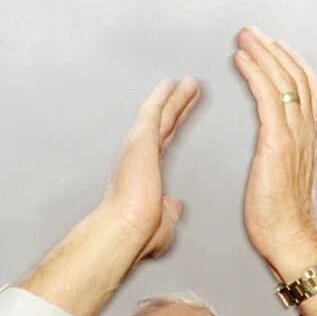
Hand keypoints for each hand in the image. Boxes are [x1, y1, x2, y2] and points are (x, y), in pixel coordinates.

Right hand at [96, 77, 200, 262]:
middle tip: (190, 89)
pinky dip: (161, 97)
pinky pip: (152, 112)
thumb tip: (174, 206)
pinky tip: (171, 83)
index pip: (165, 141)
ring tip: (190, 81)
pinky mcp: (139, 141)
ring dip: (175, 97)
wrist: (126, 231)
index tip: (185, 113)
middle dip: (178, 105)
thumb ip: (170, 212)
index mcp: (145, 172)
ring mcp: (138, 147)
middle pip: (164, 123)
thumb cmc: (139, 234)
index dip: (176, 125)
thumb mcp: (164, 224)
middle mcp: (139, 156)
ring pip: (160, 114)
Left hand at [233, 26, 316, 281]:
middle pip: (296, 75)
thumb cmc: (285, 215)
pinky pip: (267, 97)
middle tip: (254, 32)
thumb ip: (302, 148)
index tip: (275, 46)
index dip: (292, 62)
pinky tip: (241, 61)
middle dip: (273, 49)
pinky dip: (255, 73)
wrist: (290, 238)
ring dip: (262, 53)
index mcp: (309, 137)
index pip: (307, 87)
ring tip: (245, 38)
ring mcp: (294, 135)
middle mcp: (307, 131)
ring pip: (283, 80)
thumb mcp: (297, 173)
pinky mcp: (277, 142)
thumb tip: (312, 131)